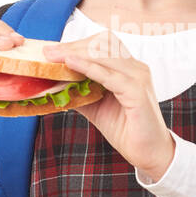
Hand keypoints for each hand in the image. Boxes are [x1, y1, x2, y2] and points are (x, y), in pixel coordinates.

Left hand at [43, 30, 175, 180]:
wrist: (147, 152)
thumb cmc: (125, 129)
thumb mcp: (95, 106)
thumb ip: (78, 92)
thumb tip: (52, 83)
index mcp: (128, 68)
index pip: (101, 45)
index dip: (75, 44)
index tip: (52, 50)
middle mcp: (135, 67)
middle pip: (102, 44)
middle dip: (72, 45)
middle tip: (48, 52)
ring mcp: (138, 77)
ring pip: (104, 55)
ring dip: (76, 54)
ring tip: (54, 57)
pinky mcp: (138, 91)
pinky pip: (109, 75)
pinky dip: (88, 67)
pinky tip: (71, 64)